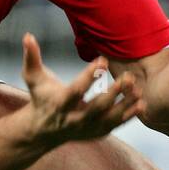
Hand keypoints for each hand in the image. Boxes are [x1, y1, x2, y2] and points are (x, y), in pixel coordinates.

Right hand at [21, 32, 143, 144]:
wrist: (43, 130)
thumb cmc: (41, 97)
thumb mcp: (33, 78)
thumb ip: (31, 57)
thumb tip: (28, 35)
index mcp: (59, 104)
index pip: (75, 91)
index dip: (89, 76)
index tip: (103, 60)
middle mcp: (73, 120)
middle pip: (96, 109)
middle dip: (113, 94)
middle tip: (128, 78)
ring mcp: (86, 129)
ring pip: (108, 120)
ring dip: (125, 106)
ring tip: (138, 91)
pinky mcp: (95, 133)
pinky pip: (114, 125)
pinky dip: (128, 116)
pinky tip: (141, 104)